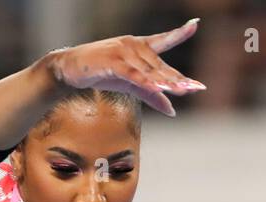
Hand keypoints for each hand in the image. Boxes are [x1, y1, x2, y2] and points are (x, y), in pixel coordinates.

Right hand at [48, 19, 205, 117]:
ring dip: (164, 82)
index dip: (179, 33)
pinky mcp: (112, 61)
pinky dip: (145, 82)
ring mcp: (123, 51)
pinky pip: (132, 74)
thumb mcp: (131, 85)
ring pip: (148, 70)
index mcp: (139, 47)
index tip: (194, 25)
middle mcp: (133, 45)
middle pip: (160, 65)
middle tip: (195, 88)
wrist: (71, 69)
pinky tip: (157, 89)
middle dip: (177, 78)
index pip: (163, 39)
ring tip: (180, 91)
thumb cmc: (102, 73)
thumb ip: (152, 96)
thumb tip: (172, 111)